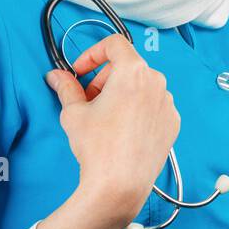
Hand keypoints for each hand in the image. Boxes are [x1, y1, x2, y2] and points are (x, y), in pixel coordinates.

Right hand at [44, 34, 178, 222]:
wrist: (119, 185)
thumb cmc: (98, 148)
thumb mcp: (73, 113)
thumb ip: (66, 87)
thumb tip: (57, 76)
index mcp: (133, 72)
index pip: (114, 44)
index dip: (92, 53)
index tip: (80, 71)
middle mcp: (156, 83)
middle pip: (127, 66)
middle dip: (104, 78)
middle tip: (87, 99)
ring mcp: (167, 103)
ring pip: (141, 86)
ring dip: (121, 93)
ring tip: (104, 117)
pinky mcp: (172, 123)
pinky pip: (153, 105)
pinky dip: (137, 109)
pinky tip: (122, 129)